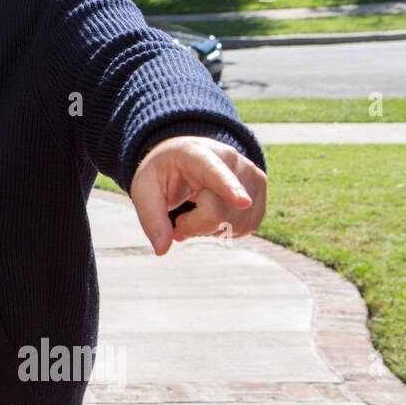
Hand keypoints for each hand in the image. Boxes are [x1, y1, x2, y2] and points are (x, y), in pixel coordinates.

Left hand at [130, 136, 266, 255]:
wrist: (184, 156)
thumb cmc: (163, 173)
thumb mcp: (144, 191)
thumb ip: (151, 219)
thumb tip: (162, 250)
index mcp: (196, 154)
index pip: (214, 173)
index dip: (229, 188)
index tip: (242, 201)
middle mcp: (230, 159)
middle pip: (218, 212)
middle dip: (194, 226)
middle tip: (178, 220)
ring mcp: (251, 173)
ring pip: (236, 223)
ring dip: (210, 229)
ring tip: (195, 211)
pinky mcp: (261, 188)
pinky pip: (247, 226)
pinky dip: (226, 229)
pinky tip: (213, 214)